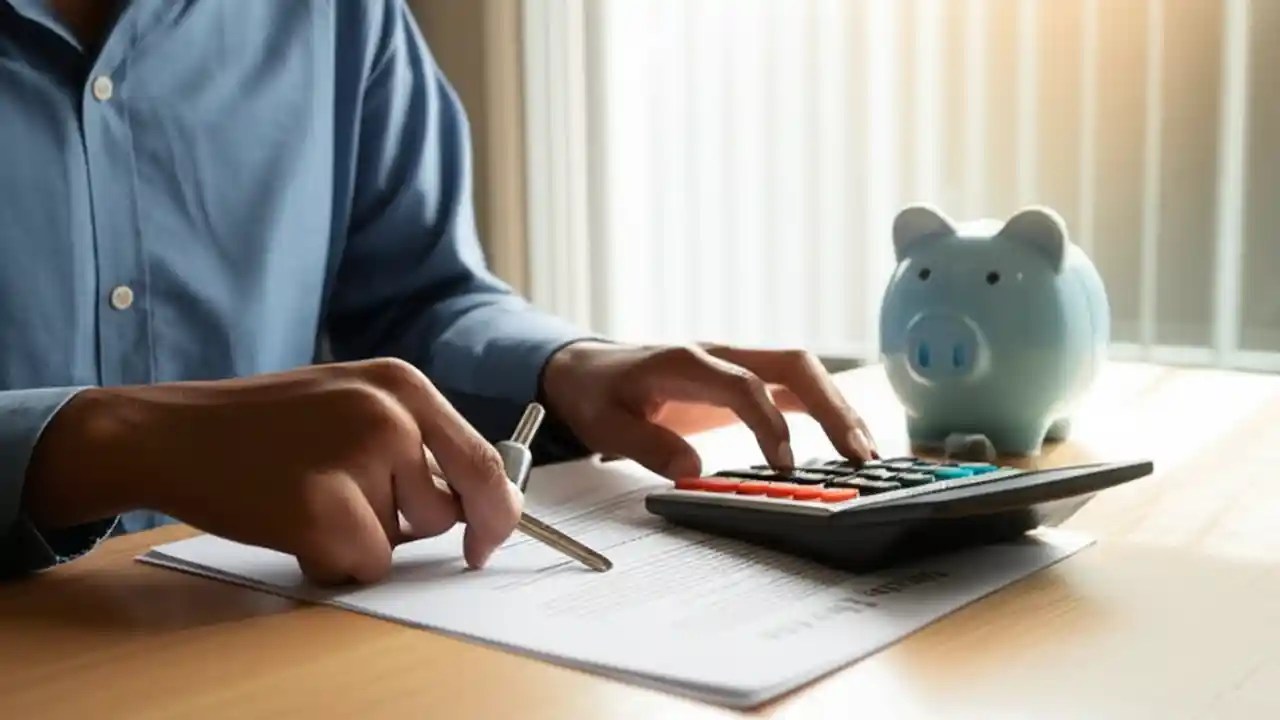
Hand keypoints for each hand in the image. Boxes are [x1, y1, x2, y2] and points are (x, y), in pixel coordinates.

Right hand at [24, 359, 521, 583]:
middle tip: (342, 498)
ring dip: (361, 540)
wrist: (168, 432)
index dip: (494, 511)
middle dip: (407, 526)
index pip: (482, 461)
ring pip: (401, 543)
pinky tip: (288, 522)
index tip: (486, 540)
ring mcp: (356, 456)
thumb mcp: (349, 403)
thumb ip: (414, 443)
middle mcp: (390, 413)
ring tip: (306, 498)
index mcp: (402, 383)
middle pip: (446, 512)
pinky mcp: (321, 506)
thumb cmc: (260, 427)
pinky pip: (362, 565)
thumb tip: (478, 509)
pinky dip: (331, 561)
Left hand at [540, 342, 876, 478]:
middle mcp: (720, 355)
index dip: (769, 422)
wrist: (589, 368)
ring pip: (803, 373)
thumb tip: (691, 471)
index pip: (743, 385)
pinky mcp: (745, 379)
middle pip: (793, 365)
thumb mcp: (604, 423)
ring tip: (867, 455)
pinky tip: (849, 442)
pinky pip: (795, 388)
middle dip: (831, 406)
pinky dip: (826, 410)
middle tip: (858, 454)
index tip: (784, 465)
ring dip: (838, 409)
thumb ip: (645, 444)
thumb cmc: (597, 393)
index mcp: (685, 362)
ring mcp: (737, 364)